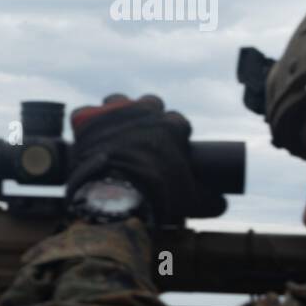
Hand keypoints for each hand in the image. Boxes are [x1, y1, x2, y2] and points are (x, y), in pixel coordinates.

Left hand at [67, 94, 225, 225]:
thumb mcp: (191, 199)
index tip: (167, 146)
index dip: (173, 133)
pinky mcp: (87, 120)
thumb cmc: (157, 194)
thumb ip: (210, 200)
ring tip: (115, 130)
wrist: (116, 194)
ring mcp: (114, 113)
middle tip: (142, 136)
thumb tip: (222, 204)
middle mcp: (145, 112)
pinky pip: (83, 113)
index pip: (177, 121)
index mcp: (173, 125)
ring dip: (117, 111)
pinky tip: (85, 134)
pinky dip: (84, 122)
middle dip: (148, 116)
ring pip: (117, 101)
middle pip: (149, 104)